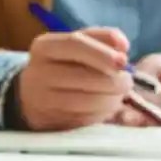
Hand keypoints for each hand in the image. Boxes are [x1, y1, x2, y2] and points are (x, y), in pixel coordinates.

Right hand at [14, 28, 133, 130]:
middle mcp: (38, 73)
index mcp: (44, 47)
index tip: (124, 61)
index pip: (75, 44)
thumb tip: (123, 46)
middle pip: (84, 76)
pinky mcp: (51, 122)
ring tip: (118, 95)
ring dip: (112, 99)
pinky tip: (105, 107)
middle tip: (127, 82)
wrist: (32, 95)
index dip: (103, 53)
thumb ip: (103, 38)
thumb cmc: (63, 64)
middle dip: (114, 81)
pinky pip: (85, 119)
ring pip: (87, 101)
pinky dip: (102, 113)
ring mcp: (42, 101)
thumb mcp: (78, 44)